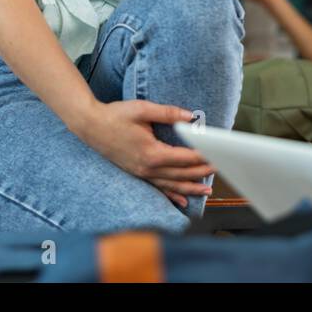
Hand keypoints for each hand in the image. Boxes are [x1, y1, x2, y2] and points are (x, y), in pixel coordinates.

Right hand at [75, 100, 215, 209]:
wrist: (90, 126)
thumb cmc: (115, 115)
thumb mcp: (142, 109)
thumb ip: (168, 113)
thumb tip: (190, 117)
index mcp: (152, 153)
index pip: (184, 158)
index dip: (203, 157)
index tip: (218, 155)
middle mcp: (148, 168)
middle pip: (181, 174)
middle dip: (201, 172)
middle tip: (220, 169)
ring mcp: (142, 173)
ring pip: (171, 185)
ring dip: (190, 188)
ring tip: (207, 191)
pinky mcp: (137, 174)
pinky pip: (158, 188)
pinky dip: (172, 195)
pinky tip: (182, 201)